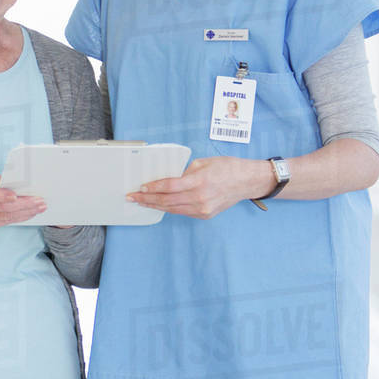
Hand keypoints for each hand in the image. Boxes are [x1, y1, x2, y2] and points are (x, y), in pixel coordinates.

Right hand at [0, 169, 46, 230]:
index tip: (15, 196)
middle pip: (2, 208)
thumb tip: (14, 183)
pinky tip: (30, 213)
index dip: (2, 196)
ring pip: (6, 217)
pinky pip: (6, 223)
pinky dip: (20, 218)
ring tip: (39, 208)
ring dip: (25, 213)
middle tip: (39, 202)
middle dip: (23, 205)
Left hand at [126, 157, 275, 219]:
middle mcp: (200, 198)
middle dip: (147, 199)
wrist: (246, 182)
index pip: (169, 186)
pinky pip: (182, 212)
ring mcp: (202, 209)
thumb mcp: (202, 163)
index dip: (153, 187)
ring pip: (172, 209)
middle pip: (167, 200)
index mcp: (199, 181)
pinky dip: (169, 208)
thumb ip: (184, 172)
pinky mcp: (204, 214)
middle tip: (132, 197)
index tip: (140, 187)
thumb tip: (167, 180)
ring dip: (155, 205)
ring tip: (141, 202)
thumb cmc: (226, 168)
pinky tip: (159, 205)